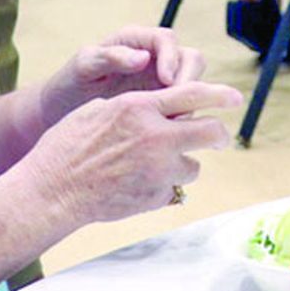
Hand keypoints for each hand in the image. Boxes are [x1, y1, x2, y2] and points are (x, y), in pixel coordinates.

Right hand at [24, 81, 240, 226]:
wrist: (54, 191)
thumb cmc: (68, 147)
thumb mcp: (100, 110)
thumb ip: (135, 107)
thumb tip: (159, 106)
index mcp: (140, 108)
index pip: (192, 94)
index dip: (219, 94)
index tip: (235, 98)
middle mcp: (155, 136)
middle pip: (210, 131)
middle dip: (218, 134)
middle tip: (219, 137)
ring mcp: (157, 169)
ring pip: (194, 165)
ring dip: (183, 164)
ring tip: (159, 166)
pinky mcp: (155, 196)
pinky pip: (174, 190)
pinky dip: (164, 187)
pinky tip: (140, 186)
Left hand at [39, 26, 205, 127]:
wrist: (59, 114)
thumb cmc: (69, 84)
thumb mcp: (84, 67)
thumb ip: (110, 57)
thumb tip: (143, 58)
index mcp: (136, 41)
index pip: (166, 40)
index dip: (172, 58)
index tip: (166, 80)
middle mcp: (153, 58)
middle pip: (189, 59)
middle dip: (189, 81)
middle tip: (178, 105)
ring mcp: (159, 83)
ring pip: (191, 86)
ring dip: (189, 103)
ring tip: (172, 124)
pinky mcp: (160, 106)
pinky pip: (181, 108)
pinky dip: (180, 119)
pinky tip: (168, 136)